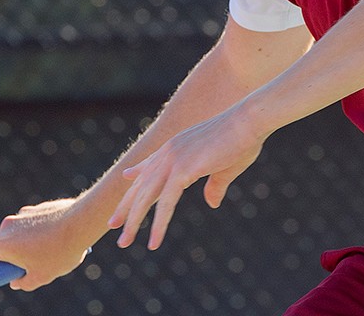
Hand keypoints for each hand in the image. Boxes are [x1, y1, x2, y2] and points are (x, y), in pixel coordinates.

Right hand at [0, 198, 91, 290]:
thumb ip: (24, 282)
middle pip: (0, 248)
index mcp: (2, 245)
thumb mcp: (41, 276)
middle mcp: (7, 227)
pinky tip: (59, 240)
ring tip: (54, 253)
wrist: (82, 221)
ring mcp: (21, 216)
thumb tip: (16, 280)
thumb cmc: (60, 251)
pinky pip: (32, 227)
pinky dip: (40, 236)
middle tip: (30, 267)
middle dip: (12, 260)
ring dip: (30, 248)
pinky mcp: (35, 209)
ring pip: (20, 238)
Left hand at [107, 107, 265, 250]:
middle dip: (125, 207)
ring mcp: (174, 160)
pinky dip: (158, 224)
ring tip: (124, 242)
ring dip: (134, 221)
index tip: (126, 180)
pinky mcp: (183, 170)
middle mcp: (170, 152)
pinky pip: (166, 203)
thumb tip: (211, 203)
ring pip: (146, 197)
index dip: (137, 175)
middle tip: (112, 225)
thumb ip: (215, 186)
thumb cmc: (244, 139)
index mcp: (177, 146)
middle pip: (141, 184)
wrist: (251, 121)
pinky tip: (153, 242)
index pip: (151, 164)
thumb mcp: (225, 167)